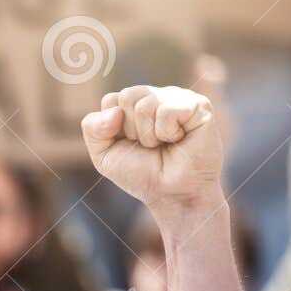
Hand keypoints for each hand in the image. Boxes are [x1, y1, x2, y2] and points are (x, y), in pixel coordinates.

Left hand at [83, 85, 223, 218]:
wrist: (171, 194)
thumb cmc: (141, 174)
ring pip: (146, 104)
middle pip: (127, 97)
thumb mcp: (104, 155)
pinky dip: (167, 133)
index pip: (111, 100)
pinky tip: (179, 140)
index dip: (113, 129)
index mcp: (134, 104)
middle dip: (131, 130)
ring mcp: (178, 97)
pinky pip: (168, 111)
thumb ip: (92, 128)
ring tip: (164, 144)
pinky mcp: (198, 105)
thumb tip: (114, 111)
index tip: (129, 145)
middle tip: (149, 146)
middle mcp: (156, 96)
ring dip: (149, 135)